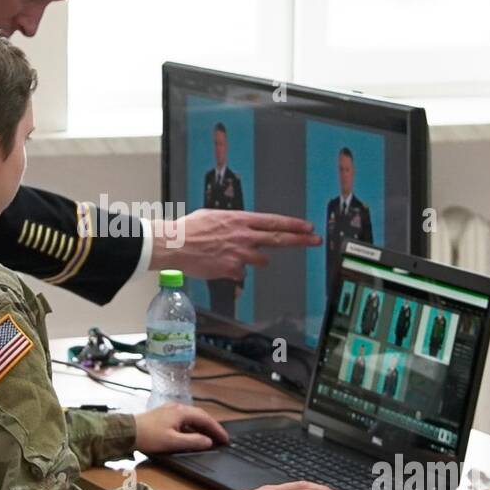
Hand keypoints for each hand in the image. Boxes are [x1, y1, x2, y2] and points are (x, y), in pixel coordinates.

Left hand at [133, 403, 228, 453]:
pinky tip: (192, 436)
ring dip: (202, 427)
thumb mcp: (173, 442)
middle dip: (212, 427)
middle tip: (221, 439)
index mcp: (181, 412)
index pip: (206, 419)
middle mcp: (177, 407)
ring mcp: (170, 410)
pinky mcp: (164, 415)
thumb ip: (193, 441)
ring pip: (192, 418)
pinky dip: (192, 428)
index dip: (217, 429)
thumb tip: (208, 441)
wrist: (126, 432)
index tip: (226, 439)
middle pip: (200, 416)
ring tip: (210, 438)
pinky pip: (184, 420)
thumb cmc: (149, 436)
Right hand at [150, 209, 319, 280]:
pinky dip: (233, 270)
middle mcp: (244, 236)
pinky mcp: (231, 269)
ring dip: (254, 259)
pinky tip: (218, 264)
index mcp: (240, 220)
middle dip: (300, 240)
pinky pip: (240, 273)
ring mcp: (239, 254)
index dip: (293, 225)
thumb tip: (242, 228)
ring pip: (261, 260)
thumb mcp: (213, 216)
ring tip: (234, 254)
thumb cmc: (189, 229)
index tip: (308, 227)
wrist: (174, 245)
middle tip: (315, 241)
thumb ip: (233, 223)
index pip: (274, 222)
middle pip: (279, 239)